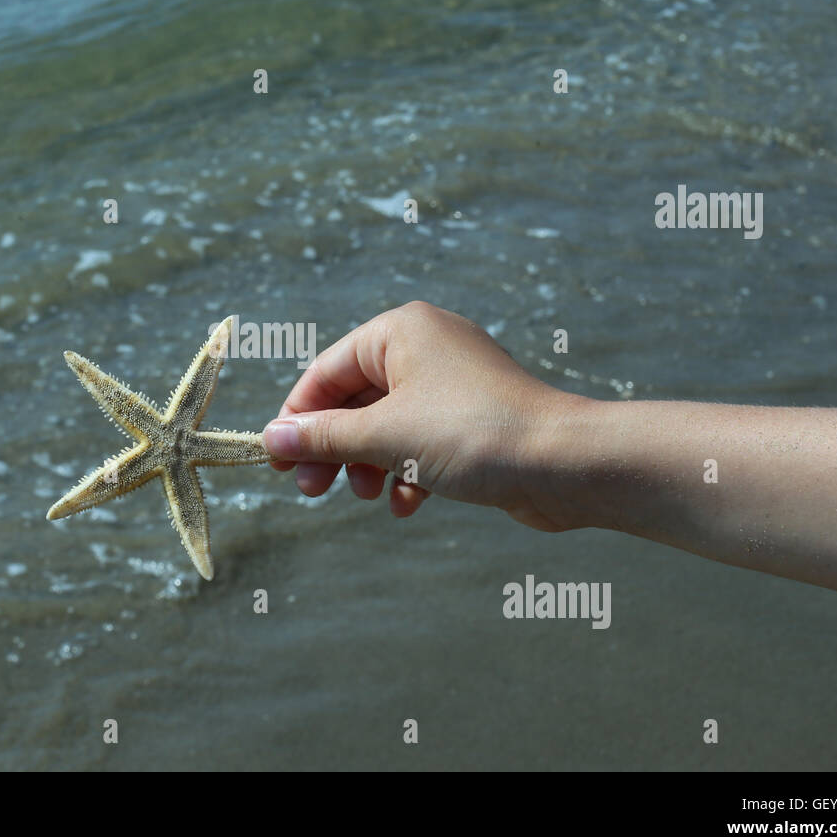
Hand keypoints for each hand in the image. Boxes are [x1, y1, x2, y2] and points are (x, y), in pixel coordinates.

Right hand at [263, 301, 578, 530]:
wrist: (566, 464)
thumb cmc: (474, 434)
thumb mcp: (385, 436)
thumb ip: (324, 437)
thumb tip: (271, 438)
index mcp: (400, 331)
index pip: (326, 370)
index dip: (297, 417)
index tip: (277, 460)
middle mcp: (425, 349)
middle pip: (354, 400)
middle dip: (333, 448)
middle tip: (311, 491)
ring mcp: (451, 385)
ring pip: (386, 426)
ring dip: (368, 465)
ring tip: (367, 495)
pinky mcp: (472, 421)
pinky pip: (420, 443)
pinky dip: (407, 473)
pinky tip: (408, 504)